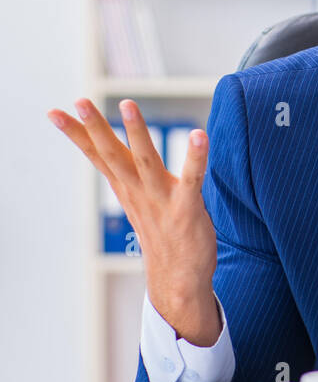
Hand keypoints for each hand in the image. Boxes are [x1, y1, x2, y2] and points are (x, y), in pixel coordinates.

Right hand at [47, 98, 219, 345]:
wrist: (179, 280)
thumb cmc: (161, 233)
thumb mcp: (137, 201)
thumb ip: (127, 174)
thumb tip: (113, 153)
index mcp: (126, 187)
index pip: (96, 156)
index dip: (76, 134)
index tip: (54, 112)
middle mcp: (138, 191)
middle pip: (112, 154)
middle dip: (96, 127)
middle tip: (80, 101)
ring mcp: (161, 200)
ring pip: (146, 160)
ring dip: (136, 133)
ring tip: (127, 104)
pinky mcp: (187, 208)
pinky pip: (192, 178)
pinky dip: (195, 157)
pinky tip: (199, 134)